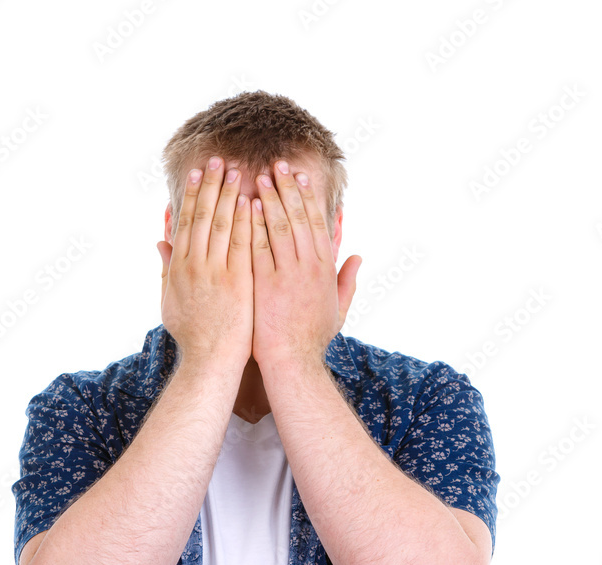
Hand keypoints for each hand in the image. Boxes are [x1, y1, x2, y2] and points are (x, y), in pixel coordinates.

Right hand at [157, 156, 253, 369]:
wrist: (210, 360)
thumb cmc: (192, 335)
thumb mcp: (170, 300)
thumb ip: (166, 269)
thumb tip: (159, 242)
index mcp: (179, 267)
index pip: (186, 222)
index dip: (192, 195)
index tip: (198, 172)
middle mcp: (194, 265)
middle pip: (202, 216)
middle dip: (211, 185)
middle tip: (218, 159)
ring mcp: (216, 272)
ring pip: (221, 224)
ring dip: (229, 195)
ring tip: (237, 170)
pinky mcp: (237, 282)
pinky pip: (242, 244)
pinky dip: (245, 221)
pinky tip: (251, 201)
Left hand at [250, 160, 361, 368]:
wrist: (293, 363)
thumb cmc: (312, 339)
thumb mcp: (338, 309)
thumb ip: (348, 281)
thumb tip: (357, 257)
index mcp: (325, 269)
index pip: (315, 223)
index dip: (306, 197)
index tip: (297, 176)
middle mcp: (308, 267)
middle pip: (297, 218)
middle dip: (286, 188)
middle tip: (276, 164)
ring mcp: (287, 275)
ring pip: (278, 227)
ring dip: (268, 199)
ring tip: (259, 176)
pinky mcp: (265, 284)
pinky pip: (257, 248)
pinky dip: (251, 225)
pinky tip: (243, 207)